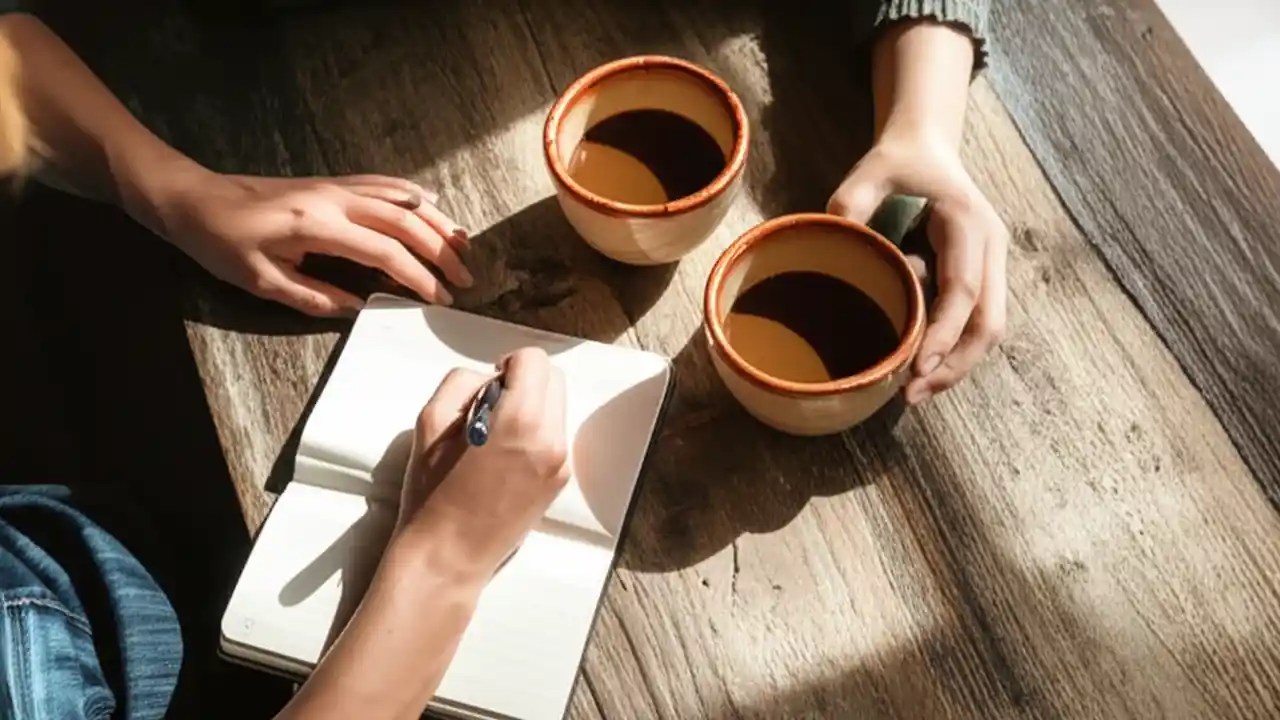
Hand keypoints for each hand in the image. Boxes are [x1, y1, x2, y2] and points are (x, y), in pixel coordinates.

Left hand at [157, 170, 472, 315]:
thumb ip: (313, 296)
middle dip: (441, 251)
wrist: (192, 197)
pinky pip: (381, 183)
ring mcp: (334, 186)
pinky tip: (430, 202)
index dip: (419, 277)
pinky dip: (410, 193)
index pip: (386, 253)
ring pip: (400, 199)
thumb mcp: (261, 281)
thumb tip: (358, 308)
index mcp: (318, 226)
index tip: (440, 299)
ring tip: (462, 246)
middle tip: (465, 279)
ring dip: (435, 222)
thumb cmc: (220, 242)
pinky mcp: (329, 182)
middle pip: (405, 222)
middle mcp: (334, 200)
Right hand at [397, 348, 568, 579]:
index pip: (534, 360)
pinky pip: (555, 436)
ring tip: (496, 435)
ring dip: (531, 407)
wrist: (448, 556)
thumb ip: (464, 383)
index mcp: (521, 420)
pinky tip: (505, 457)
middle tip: (490, 408)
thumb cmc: (432, 491)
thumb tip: (493, 381)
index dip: (508, 364)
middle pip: (554, 379)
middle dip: (524, 382)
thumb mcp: (431, 420)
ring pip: (557, 407)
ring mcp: (561, 463)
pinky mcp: (560, 483)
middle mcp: (552, 439)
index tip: (489, 386)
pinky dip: (535, 433)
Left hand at [828, 134, 1007, 403]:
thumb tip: (836, 236)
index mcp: (969, 225)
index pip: (964, 291)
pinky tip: (920, 369)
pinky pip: (975, 321)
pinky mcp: (980, 275)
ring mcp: (991, 263)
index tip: (918, 367)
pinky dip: (954, 349)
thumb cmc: (899, 159)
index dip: (944, 333)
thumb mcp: (871, 169)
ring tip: (914, 393)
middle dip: (956, 364)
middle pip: (989, 322)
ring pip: (988, 328)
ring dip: (957, 364)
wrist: (928, 144)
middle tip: (912, 395)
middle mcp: (990, 247)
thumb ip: (853, 199)